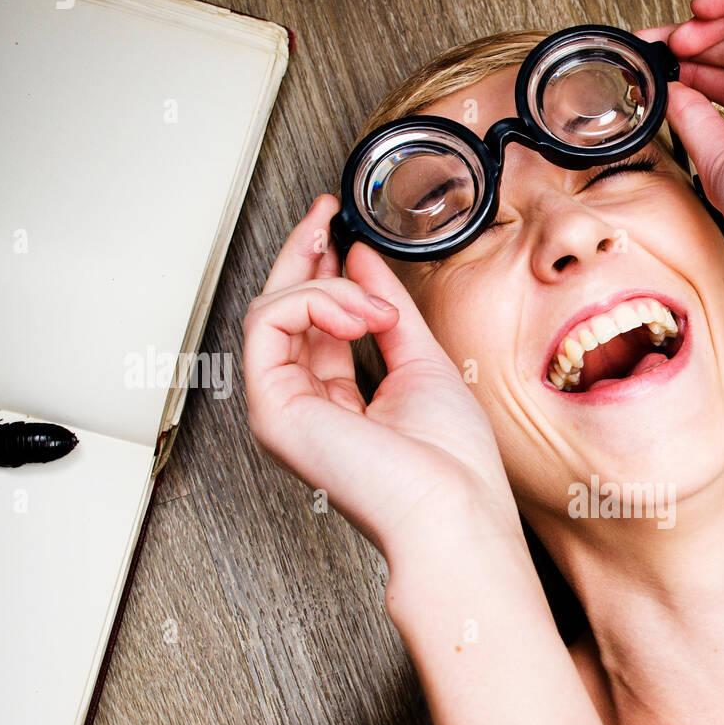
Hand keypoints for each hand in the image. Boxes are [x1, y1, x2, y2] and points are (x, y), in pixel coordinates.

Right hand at [244, 195, 520, 561]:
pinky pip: (269, 323)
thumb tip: (360, 259)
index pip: (313, 322)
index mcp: (339, 403)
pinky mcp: (273, 409)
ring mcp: (284, 410)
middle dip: (304, 254)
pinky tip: (360, 314)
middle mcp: (305, 407)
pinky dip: (316, 302)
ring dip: (326, 285)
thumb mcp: (423, 361)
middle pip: (284, 311)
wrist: (454, 509)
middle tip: (328, 215)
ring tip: (376, 306)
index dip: (321, 268)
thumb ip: (388, 309)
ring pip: (273, 310)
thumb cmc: (452, 464)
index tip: (338, 225)